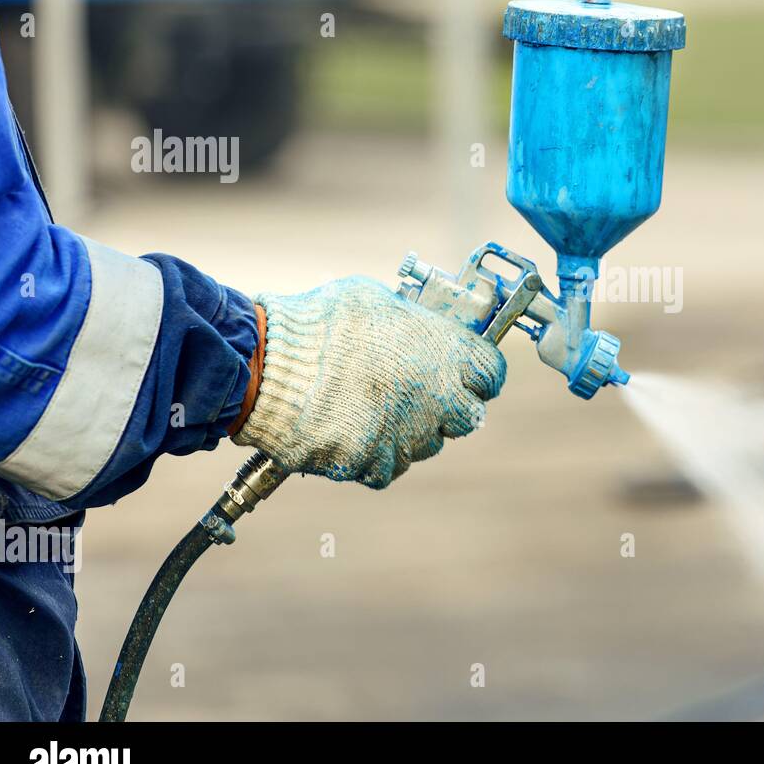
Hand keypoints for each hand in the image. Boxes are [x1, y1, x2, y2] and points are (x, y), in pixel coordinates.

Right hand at [232, 276, 504, 487]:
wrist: (272, 368)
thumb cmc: (321, 323)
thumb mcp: (377, 299)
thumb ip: (410, 321)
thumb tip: (416, 324)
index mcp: (449, 354)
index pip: (492, 373)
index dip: (478, 373)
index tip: (466, 373)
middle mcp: (440, 399)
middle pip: (468, 416)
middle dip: (449, 406)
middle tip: (419, 393)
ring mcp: (411, 436)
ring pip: (427, 443)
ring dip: (409, 429)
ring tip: (372, 407)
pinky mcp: (379, 464)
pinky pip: (389, 464)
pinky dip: (375, 452)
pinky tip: (352, 429)